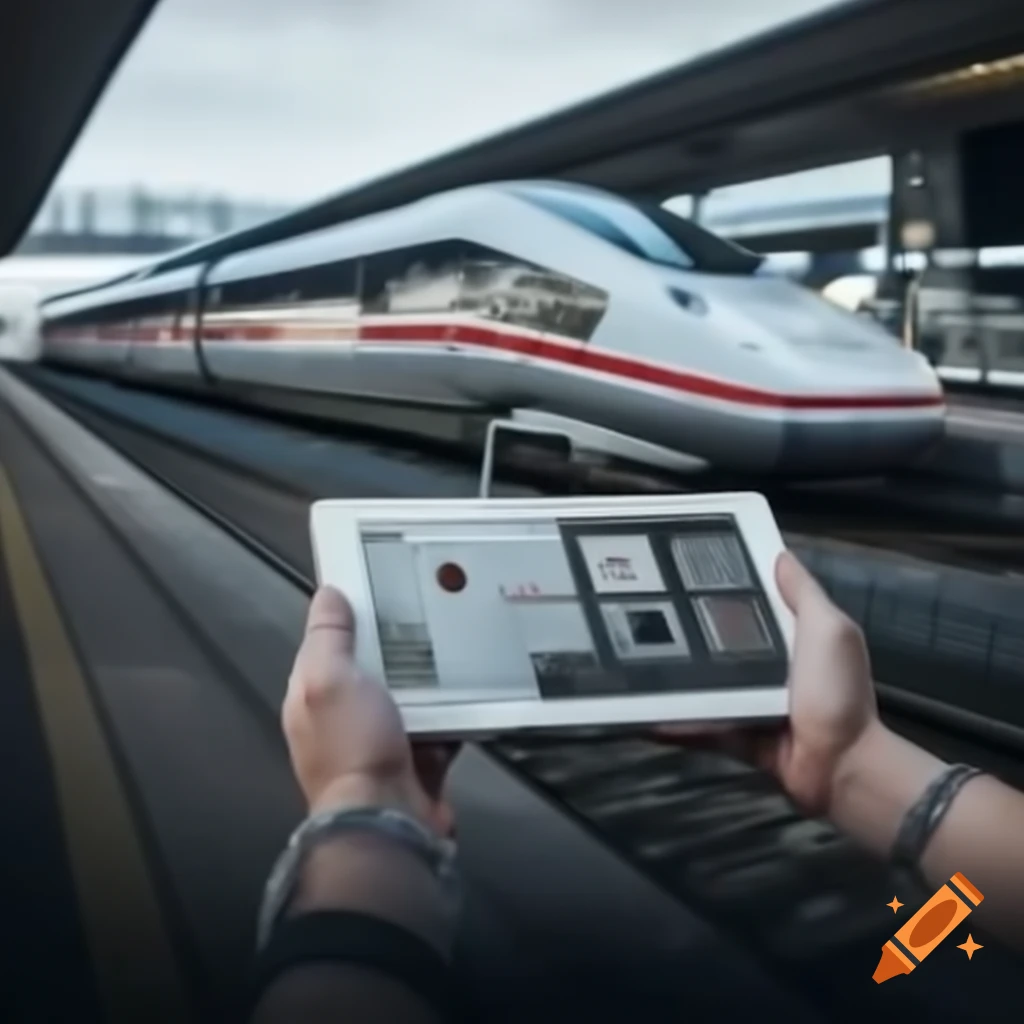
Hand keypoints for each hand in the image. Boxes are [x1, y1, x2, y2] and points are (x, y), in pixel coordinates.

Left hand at [282, 586, 456, 835]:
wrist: (389, 821)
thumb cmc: (351, 750)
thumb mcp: (329, 679)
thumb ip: (328, 637)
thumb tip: (328, 594)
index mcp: (314, 697)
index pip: (330, 644)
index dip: (351, 617)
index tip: (381, 588)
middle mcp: (346, 719)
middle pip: (377, 668)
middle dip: (401, 648)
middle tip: (430, 615)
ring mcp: (384, 742)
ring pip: (413, 695)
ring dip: (432, 681)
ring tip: (456, 647)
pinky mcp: (420, 760)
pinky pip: (442, 726)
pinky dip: (454, 714)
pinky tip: (469, 694)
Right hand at [656, 550, 879, 817]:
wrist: (840, 768)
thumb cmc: (838, 694)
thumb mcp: (830, 630)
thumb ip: (805, 594)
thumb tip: (779, 555)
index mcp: (792, 638)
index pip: (752, 606)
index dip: (724, 589)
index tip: (685, 570)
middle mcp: (768, 668)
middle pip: (718, 643)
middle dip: (686, 631)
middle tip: (641, 612)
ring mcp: (749, 703)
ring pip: (702, 684)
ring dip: (672, 677)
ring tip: (630, 660)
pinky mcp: (735, 735)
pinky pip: (698, 725)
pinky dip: (672, 722)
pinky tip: (642, 712)